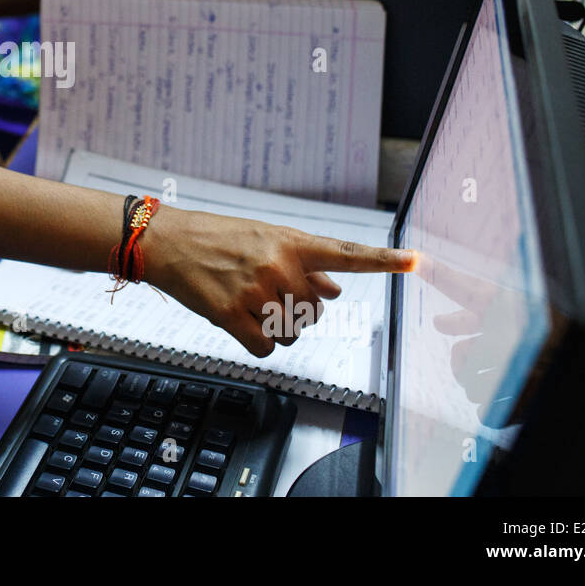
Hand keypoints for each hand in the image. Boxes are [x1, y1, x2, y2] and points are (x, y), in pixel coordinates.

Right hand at [143, 206, 415, 357]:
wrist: (167, 242)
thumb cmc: (215, 237)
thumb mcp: (263, 239)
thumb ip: (302, 263)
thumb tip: (336, 289)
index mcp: (291, 241)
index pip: (346, 254)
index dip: (384, 261)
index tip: (417, 262)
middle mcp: (278, 265)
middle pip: (315, 311)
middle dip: (296, 310)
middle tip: (265, 293)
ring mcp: (256, 290)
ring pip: (291, 333)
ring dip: (274, 328)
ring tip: (248, 303)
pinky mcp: (232, 314)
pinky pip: (265, 347)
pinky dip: (254, 342)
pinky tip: (237, 321)